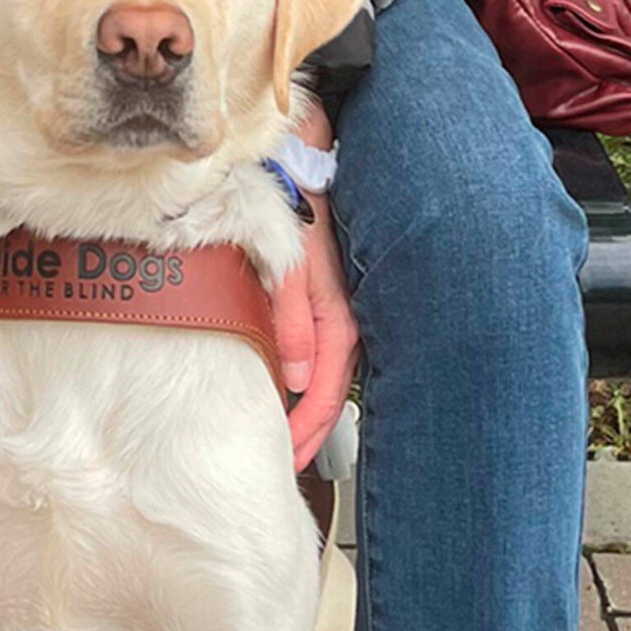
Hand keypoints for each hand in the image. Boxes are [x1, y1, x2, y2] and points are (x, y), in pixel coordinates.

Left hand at [270, 191, 360, 473]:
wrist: (301, 170)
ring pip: (328, 376)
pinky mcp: (325, 303)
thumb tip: (298, 377)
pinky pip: (322, 354)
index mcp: (339, 321)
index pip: (327, 394)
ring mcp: (336, 314)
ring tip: (290, 437)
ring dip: (310, 409)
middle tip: (288, 461)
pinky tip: (294, 389)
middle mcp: (342, 323)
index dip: (307, 431)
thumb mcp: (291, 268)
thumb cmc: (297, 211)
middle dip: (310, 432)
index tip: (288, 457)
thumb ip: (293, 320)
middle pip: (331, 393)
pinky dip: (309, 380)